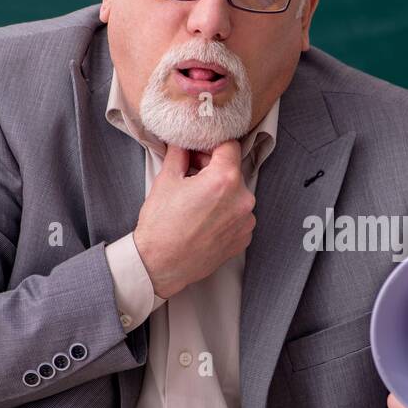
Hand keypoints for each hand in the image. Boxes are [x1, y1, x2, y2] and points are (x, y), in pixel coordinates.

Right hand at [131, 140, 254, 298]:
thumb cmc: (162, 225)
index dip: (212, 145)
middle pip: (233, 171)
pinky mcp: (244, 238)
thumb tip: (183, 143)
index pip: (230, 146)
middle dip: (214, 169)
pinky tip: (204, 220)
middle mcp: (243, 199)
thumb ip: (180, 154)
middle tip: (192, 176)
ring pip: (236, 195)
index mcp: (225, 179)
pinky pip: (238, 216)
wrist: (161, 264)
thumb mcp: (166, 179)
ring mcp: (246, 221)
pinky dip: (225, 214)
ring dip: (220, 193)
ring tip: (197, 203)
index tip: (200, 151)